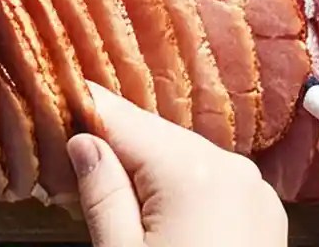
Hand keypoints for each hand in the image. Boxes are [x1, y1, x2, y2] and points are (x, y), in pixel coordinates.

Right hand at [67, 82, 286, 246]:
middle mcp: (231, 168)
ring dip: (147, 167)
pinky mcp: (265, 215)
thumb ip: (102, 194)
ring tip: (108, 190)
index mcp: (191, 172)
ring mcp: (255, 191)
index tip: (54, 103)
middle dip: (115, 145)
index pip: (122, 118)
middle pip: (154, 135)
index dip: (85, 110)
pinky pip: (213, 182)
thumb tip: (83, 141)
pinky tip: (156, 215)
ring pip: (184, 157)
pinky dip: (182, 188)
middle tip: (69, 161)